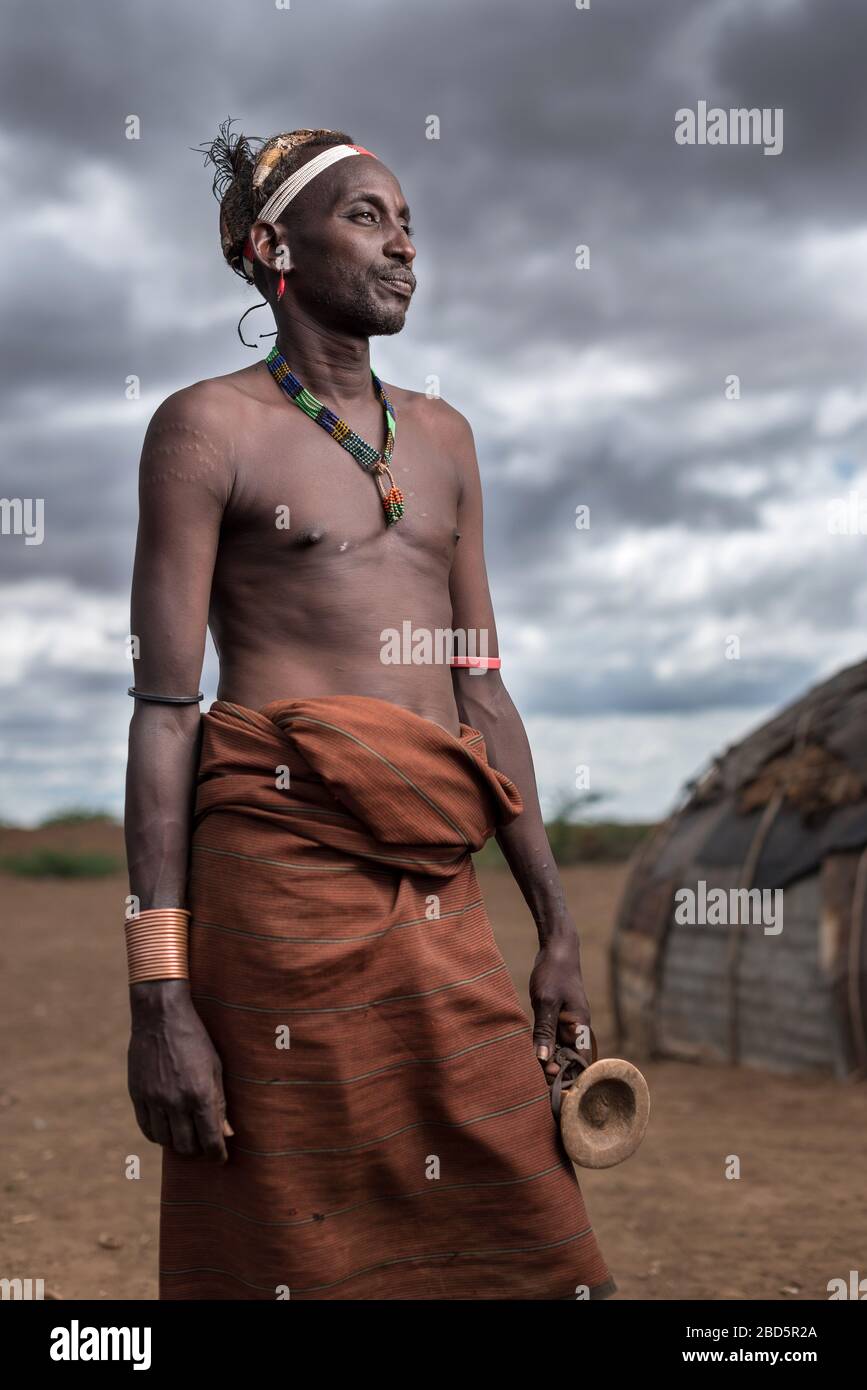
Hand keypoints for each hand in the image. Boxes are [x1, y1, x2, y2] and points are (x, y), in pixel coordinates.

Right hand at [128, 981, 231, 1160]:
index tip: (221, 1158)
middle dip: (198, 1151)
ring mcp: (153, 1100)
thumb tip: (227, 1133)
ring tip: (186, 1137)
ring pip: (165, 1141)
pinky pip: (146, 1128)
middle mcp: (175, 1101)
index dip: (217, 1154)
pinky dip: (157, 1136)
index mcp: (200, 1094)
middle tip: (204, 1146)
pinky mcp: (137, 1095)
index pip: (210, 1140)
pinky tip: (166, 1131)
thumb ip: (220, 1102)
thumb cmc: (195, 1039)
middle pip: (186, 1146)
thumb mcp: (216, 1067)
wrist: (160, 1016)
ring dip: (177, 1144)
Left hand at [529, 931, 593, 1084]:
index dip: (571, 1077)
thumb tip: (543, 1061)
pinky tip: (528, 1056)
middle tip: (536, 1082)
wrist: (556, 949)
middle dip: (556, 1074)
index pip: (582, 1062)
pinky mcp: (555, 1019)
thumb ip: (545, 1030)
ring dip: (548, 1063)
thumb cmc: (553, 972)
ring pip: (559, 1052)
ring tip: (530, 1075)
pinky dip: (542, 1049)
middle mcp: (576, 1029)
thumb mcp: (546, 1001)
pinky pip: (551, 1040)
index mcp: (580, 1026)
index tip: (552, 1084)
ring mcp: (566, 1024)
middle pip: (570, 1061)